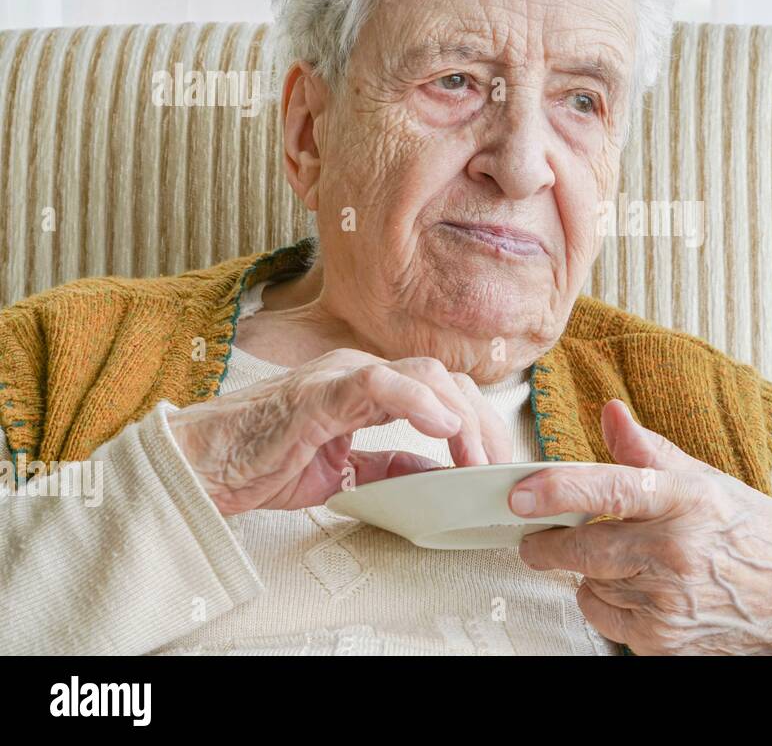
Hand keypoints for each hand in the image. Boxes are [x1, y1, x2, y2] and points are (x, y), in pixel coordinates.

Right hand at [168, 349, 511, 514]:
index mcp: (368, 387)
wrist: (201, 469)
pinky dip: (417, 401)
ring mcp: (340, 375)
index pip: (442, 392)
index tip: (495, 465)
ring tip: (475, 458)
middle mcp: (360, 372)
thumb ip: (389, 467)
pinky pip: (378, 382)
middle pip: (445, 380)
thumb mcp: (343, 472)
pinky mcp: (319, 391)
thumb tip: (437, 473)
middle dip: (482, 422)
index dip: (477, 425)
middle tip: (497, 467)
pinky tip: (442, 426)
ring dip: (461, 418)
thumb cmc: (260, 464)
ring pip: (424, 375)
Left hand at [509, 400, 771, 654]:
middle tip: (537, 534)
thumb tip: (610, 413)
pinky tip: (637, 590)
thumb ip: (649, 452)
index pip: (614, 487)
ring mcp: (669, 601)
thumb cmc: (751, 534)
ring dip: (587, 572)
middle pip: (584, 548)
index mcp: (688, 499)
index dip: (561, 489)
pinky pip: (603, 617)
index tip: (520, 493)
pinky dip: (605, 602)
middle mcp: (677, 551)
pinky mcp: (661, 639)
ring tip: (623, 560)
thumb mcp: (708, 482)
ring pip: (588, 583)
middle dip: (547, 543)